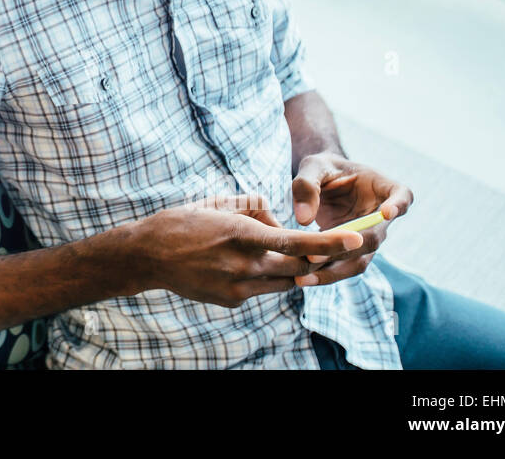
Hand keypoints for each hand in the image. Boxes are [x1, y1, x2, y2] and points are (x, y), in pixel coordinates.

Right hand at [126, 191, 364, 307]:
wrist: (147, 255)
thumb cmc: (183, 222)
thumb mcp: (219, 203)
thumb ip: (255, 209)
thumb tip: (279, 221)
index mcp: (241, 234)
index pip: (295, 243)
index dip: (328, 243)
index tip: (356, 239)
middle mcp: (243, 265)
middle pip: (298, 268)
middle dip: (317, 260)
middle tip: (333, 249)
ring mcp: (238, 287)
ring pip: (284, 282)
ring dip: (291, 269)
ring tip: (277, 254)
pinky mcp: (232, 301)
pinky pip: (261, 289)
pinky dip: (263, 276)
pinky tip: (238, 264)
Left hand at [291, 152, 412, 286]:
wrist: (320, 183)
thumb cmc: (322, 169)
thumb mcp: (312, 167)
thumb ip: (307, 185)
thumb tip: (303, 220)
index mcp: (382, 188)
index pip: (403, 196)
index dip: (398, 205)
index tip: (387, 212)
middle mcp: (381, 217)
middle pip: (375, 237)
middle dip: (349, 248)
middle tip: (315, 255)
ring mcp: (368, 237)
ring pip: (360, 260)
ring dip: (335, 270)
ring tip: (305, 277)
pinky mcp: (351, 252)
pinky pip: (343, 267)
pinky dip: (325, 275)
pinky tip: (303, 279)